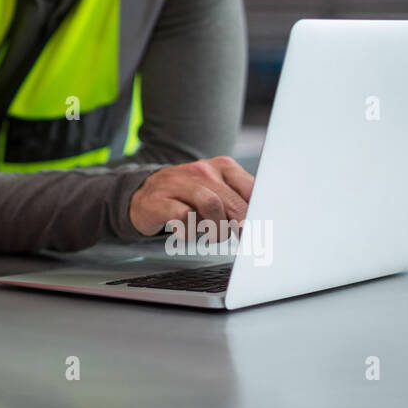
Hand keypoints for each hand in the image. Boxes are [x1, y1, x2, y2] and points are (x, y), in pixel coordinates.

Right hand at [129, 156, 254, 239]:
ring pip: (211, 206)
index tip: (262, 231)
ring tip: (213, 236)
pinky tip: (187, 232)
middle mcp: (202, 171)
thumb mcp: (216, 190)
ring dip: (217, 229)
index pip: (250, 188)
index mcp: (222, 167)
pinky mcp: (159, 200)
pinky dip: (190, 231)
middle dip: (241, 226)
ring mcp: (179, 183)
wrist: (144, 193)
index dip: (259, 213)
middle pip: (233, 201)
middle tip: (242, 241)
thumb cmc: (187, 196)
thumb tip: (263, 222)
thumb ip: (240, 201)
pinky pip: (183, 217)